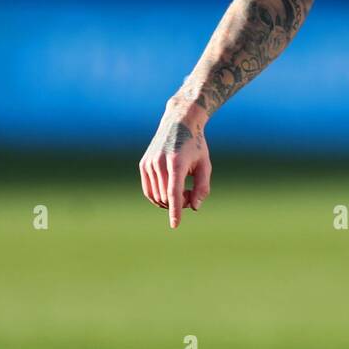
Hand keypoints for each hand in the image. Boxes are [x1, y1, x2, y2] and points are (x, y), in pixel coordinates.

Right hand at [138, 101, 211, 227]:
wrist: (179, 123)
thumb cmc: (196, 146)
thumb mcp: (205, 165)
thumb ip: (202, 187)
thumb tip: (194, 208)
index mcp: (176, 163)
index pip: (173, 193)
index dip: (175, 210)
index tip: (175, 225)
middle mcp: (159, 163)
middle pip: (166, 197)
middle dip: (179, 203)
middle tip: (191, 195)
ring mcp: (149, 164)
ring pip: (156, 196)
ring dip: (169, 201)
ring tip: (183, 190)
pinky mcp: (143, 165)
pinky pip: (148, 190)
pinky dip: (159, 196)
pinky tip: (170, 191)